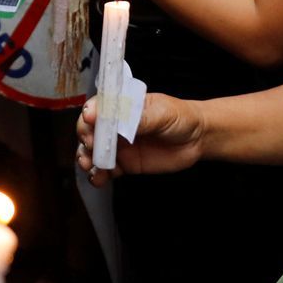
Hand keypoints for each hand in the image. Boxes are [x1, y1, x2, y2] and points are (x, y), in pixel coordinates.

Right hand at [76, 92, 206, 185]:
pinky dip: (98, 175)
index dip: (91, 112)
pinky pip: (106, 170)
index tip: (90, 119)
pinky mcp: (124, 164)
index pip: (100, 106)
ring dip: (87, 157)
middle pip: (91, 129)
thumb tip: (120, 119)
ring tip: (89, 164)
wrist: (197, 140)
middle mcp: (117, 124)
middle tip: (90, 145)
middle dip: (85, 137)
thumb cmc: (180, 118)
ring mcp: (119, 145)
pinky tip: (98, 178)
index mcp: (123, 105)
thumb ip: (140, 118)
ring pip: (94, 151)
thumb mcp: (161, 113)